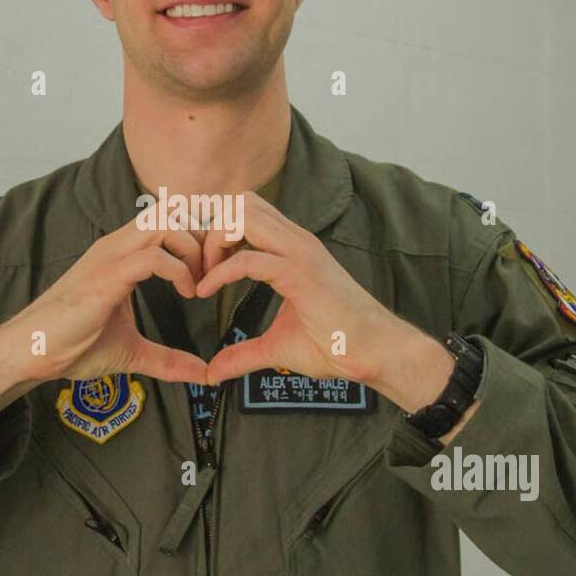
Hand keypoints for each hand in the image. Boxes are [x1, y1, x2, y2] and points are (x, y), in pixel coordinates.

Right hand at [0, 216, 210, 384]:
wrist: (30, 352)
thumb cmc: (71, 345)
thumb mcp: (132, 351)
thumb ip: (168, 359)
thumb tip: (203, 374)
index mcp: (122, 255)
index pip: (169, 221)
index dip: (198, 240)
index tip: (211, 275)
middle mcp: (116, 247)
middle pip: (172, 211)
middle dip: (201, 238)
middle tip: (211, 276)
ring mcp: (110, 258)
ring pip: (164, 223)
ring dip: (192, 249)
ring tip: (198, 283)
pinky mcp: (106, 277)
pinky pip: (152, 257)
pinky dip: (179, 271)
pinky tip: (186, 294)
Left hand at [195, 191, 424, 386]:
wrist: (375, 352)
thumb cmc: (336, 344)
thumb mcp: (277, 347)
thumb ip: (243, 354)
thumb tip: (214, 372)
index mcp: (293, 248)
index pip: (247, 212)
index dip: (217, 233)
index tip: (202, 268)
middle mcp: (296, 241)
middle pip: (240, 203)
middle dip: (211, 231)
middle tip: (200, 268)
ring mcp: (300, 253)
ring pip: (242, 216)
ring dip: (214, 243)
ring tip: (204, 276)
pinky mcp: (300, 274)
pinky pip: (248, 258)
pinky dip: (220, 272)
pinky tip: (207, 291)